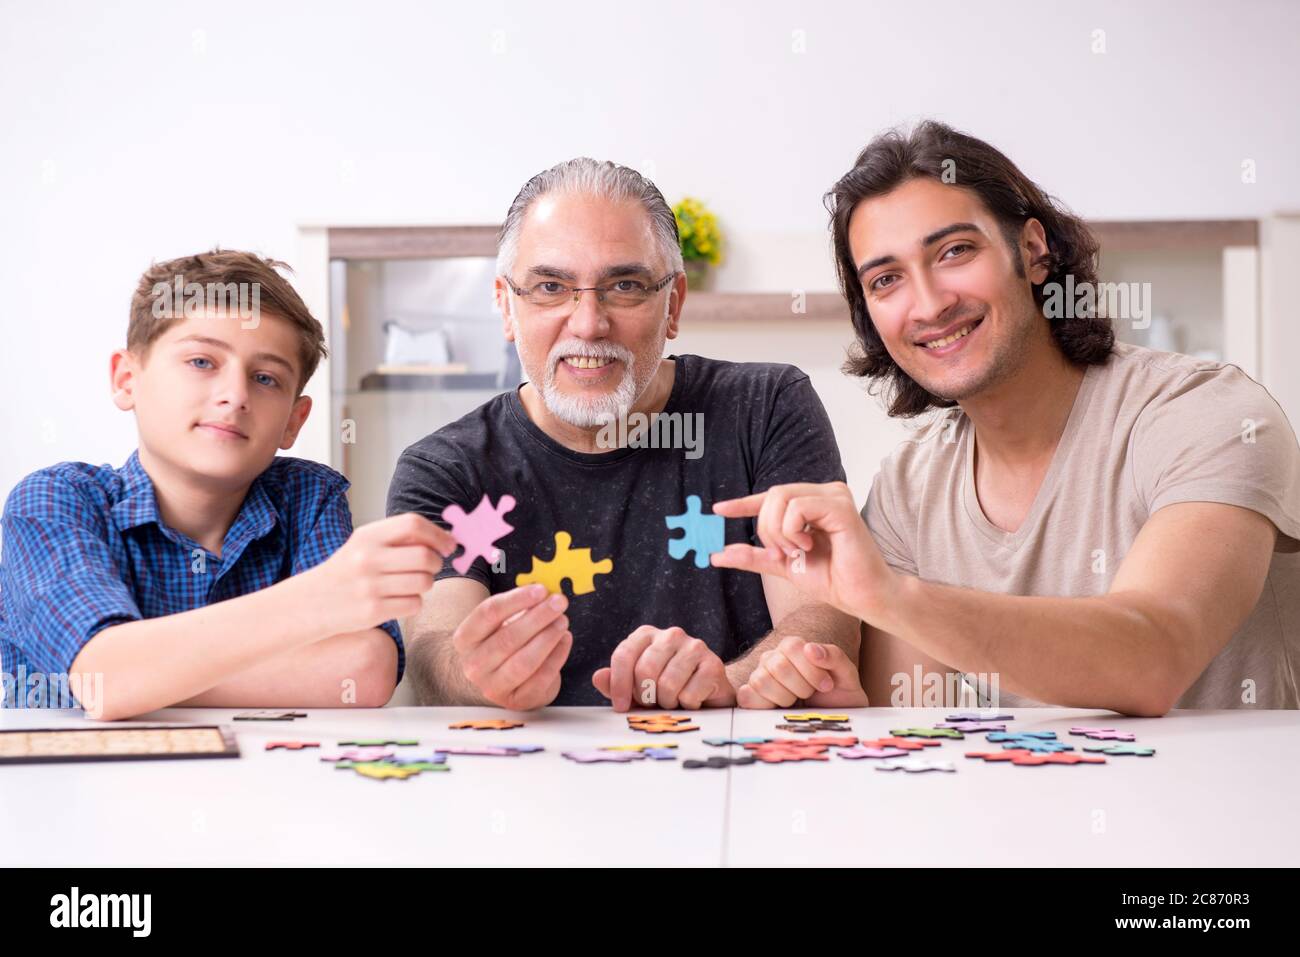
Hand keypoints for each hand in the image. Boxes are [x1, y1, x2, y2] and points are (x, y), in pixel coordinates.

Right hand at [306, 512, 456, 634]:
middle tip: (429, 567)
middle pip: (425, 556)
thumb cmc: (347, 571)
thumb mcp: (365, 545)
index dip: (438, 534)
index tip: (448, 545)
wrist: (310, 603)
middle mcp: (368, 558)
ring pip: (424, 582)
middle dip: (436, 563)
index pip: (413, 524)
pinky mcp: (373, 611)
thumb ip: (400, 538)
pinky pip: (415, 604)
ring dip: (425, 584)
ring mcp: (370, 586)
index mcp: (367, 536)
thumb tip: (447, 538)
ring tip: (410, 584)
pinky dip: (414, 603)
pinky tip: (398, 600)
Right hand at [454, 585, 572, 710]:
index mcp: (465, 639)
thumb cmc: (500, 643)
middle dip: (538, 617)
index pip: (488, 614)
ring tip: (563, 621)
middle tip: (559, 602)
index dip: (517, 600)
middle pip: (508, 638)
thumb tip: (546, 594)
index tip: (541, 590)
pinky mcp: (516, 701)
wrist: (493, 680)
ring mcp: (493, 687)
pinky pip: (540, 678)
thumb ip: (519, 608)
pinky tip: (565, 639)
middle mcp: (474, 665)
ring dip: (547, 638)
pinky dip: (557, 657)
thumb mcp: (500, 623)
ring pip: (524, 662)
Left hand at [593, 626, 735, 711]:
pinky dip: (687, 706)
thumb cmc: (667, 690)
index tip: (620, 707)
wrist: (708, 695)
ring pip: (666, 685)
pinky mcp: (713, 664)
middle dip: (645, 696)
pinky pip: (688, 695)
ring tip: (673, 700)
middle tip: (653, 703)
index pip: (624, 655)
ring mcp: (694, 646)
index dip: (619, 685)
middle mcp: (671, 634)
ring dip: (667, 703)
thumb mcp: (636, 689)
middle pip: (644, 671)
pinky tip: (692, 700)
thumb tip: (598, 677)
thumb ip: (615, 683)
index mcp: (647, 635)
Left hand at [711, 482, 896, 624]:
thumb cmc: (833, 580)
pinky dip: (793, 530)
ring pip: (781, 498)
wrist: (862, 597)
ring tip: (797, 551)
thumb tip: (718, 554)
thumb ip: (755, 556)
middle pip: (773, 494)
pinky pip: (798, 507)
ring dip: (779, 531)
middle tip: (781, 553)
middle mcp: (825, 493)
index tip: (718, 510)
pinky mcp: (841, 507)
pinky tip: (808, 546)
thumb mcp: (783, 565)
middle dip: (766, 527)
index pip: (771, 496)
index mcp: (813, 503)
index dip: (743, 503)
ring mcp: (835, 497)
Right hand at [735, 635, 867, 708]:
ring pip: (761, 681)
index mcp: (792, 648)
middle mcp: (772, 659)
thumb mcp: (846, 674)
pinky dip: (763, 704)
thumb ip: (833, 656)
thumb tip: (810, 648)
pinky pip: (746, 696)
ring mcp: (759, 678)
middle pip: (778, 666)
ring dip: (785, 697)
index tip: (827, 685)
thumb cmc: (839, 694)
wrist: (836, 719)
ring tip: (796, 703)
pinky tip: (779, 709)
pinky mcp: (751, 698)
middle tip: (811, 695)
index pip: (792, 647)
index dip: (811, 669)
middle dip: (801, 687)